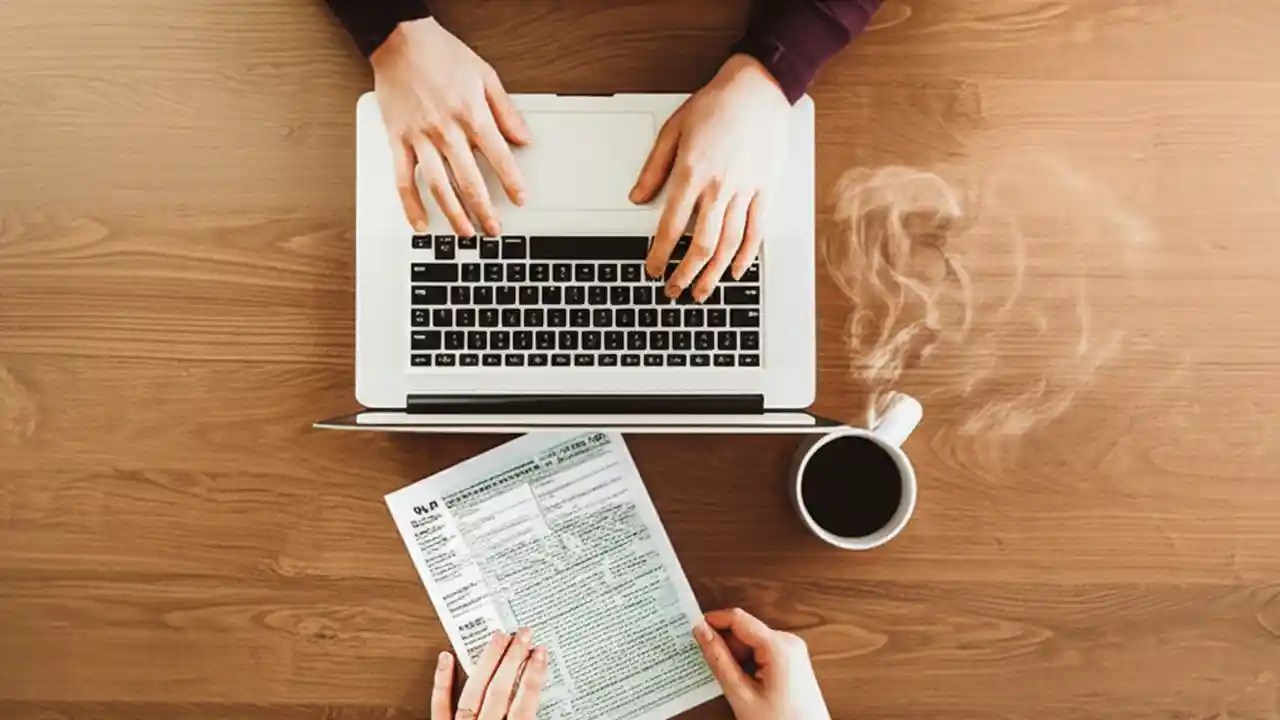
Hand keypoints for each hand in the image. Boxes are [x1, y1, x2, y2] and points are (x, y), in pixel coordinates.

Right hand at [371, 18, 530, 235]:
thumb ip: (506, 111)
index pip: (498, 157)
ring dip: (454, 214)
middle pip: (469, 180)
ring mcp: (419, 137)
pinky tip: (420, 223)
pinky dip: (411, 205)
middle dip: (484, 209)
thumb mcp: (486, 76)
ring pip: (439, 186)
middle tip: (494, 229)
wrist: (400, 39)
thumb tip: (524, 139)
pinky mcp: (397, 140)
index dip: (511, 182)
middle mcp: (446, 130)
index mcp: (471, 115)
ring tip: (466, 232)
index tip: (520, 199)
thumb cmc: (442, 54)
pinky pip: (403, 179)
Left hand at [432, 628, 547, 719]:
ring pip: (475, 691)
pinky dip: (443, 681)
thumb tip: (548, 708)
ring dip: (488, 661)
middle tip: (523, 634)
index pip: (524, 705)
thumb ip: (529, 719)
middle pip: (500, 690)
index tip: (540, 654)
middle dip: (513, 659)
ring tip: (498, 637)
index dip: (534, 677)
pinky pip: (440, 704)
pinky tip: (446, 657)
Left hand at [631, 54, 789, 300]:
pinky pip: (756, 230)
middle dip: (685, 274)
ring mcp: (745, 190)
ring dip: (713, 274)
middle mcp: (719, 186)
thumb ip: (653, 168)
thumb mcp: (673, 130)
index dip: (660, 254)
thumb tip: (636, 197)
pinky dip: (746, 256)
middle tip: (674, 291)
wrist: (757, 88)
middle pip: (701, 244)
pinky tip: (735, 271)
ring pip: (729, 244)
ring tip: (702, 292)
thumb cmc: (716, 104)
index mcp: (692, 173)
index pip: (672, 227)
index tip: (652, 269)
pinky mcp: (765, 189)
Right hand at [693, 608, 830, 719]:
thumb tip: (703, 633)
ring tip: (731, 682)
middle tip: (708, 664)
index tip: (694, 628)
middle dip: (725, 645)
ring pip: (752, 642)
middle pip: (745, 630)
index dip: (713, 620)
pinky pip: (763, 652)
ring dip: (737, 657)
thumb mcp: (742, 695)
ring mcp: (793, 651)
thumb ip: (720, 661)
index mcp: (779, 647)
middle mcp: (789, 642)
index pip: (738, 618)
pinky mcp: (792, 660)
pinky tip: (743, 683)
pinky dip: (748, 663)